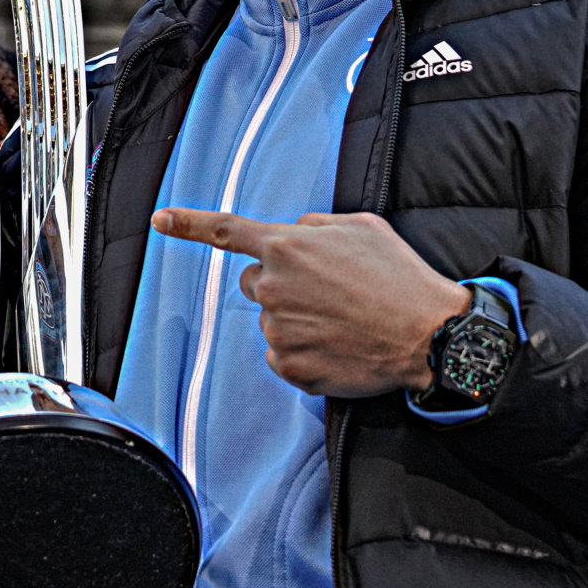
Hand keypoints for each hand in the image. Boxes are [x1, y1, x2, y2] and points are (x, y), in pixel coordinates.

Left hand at [150, 208, 470, 397]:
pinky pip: (284, 355)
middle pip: (254, 283)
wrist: (428, 336)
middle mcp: (272, 287)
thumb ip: (314, 226)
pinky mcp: (288, 366)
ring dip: (299, 320)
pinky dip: (306, 353)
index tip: (159, 220)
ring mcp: (277, 329)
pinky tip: (339, 347)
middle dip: (280, 285)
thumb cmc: (399, 277)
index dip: (188, 224)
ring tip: (345, 321)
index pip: (225, 231)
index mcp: (286, 246)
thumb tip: (294, 235)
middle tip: (328, 293)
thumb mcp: (361, 228)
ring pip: (273, 320)